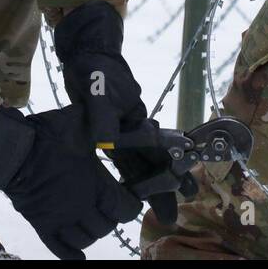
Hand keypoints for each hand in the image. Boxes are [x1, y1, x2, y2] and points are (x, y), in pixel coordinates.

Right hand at [0, 105, 141, 259]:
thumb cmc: (49, 135)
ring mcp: (61, 219)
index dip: (132, 204)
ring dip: (92, 232)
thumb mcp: (80, 122)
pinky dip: (72, 255)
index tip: (130, 196)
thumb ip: (102, 122)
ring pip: (86, 239)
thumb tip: (121, 114)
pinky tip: (80, 256)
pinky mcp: (42, 225)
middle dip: (111, 217)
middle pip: (107, 226)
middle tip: (108, 205)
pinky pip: (60, 249)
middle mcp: (82, 206)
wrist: (13, 150)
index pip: (126, 209)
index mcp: (96, 184)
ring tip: (92, 220)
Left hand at [54, 2, 183, 222]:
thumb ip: (103, 118)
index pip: (160, 149)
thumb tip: (107, 144)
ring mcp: (124, 131)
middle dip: (167, 186)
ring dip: (150, 186)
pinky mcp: (109, 133)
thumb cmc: (97, 71)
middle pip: (155, 161)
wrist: (85, 56)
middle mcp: (136, 127)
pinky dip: (131, 177)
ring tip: (160, 212)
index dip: (170, 170)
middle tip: (178, 211)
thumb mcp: (98, 93)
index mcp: (140, 118)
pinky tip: (132, 192)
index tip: (182, 188)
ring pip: (141, 164)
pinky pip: (124, 160)